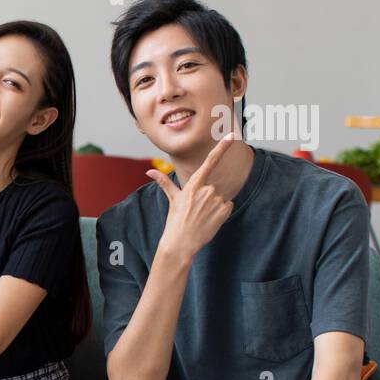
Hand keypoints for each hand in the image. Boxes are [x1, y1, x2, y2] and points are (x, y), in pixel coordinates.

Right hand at [147, 134, 235, 262]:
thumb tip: (149, 171)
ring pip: (220, 197)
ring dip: (214, 206)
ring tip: (202, 217)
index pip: (210, 162)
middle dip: (207, 197)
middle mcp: (206, 189)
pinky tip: (210, 220)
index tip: (230, 136)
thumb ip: (164, 182)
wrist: (181, 243)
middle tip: (196, 211)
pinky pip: (228, 206)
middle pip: (212, 188)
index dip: (221, 148)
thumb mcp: (172, 199)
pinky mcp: (225, 209)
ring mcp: (216, 199)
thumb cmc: (175, 221)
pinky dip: (221, 213)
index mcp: (193, 184)